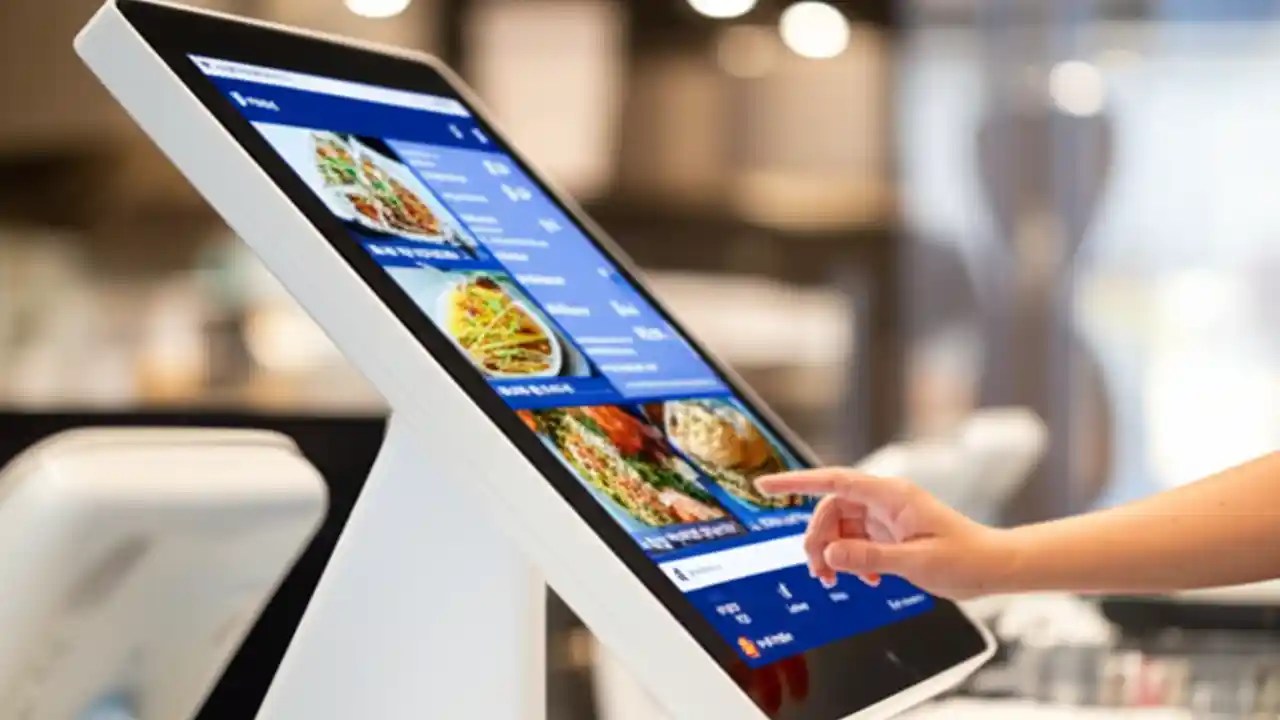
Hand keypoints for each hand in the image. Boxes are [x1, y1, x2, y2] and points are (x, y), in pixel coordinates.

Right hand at [756, 469, 1016, 599]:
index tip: (765, 485)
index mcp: (891, 496)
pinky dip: (852, 560)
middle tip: (818, 572)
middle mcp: (885, 501)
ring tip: (835, 581)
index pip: (832, 481)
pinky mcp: (891, 533)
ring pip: (841, 526)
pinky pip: (856, 541)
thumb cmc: (965, 559)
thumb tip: (829, 554)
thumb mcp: (915, 563)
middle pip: (831, 509)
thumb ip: (869, 557)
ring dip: (832, 553)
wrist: (994, 566)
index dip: (795, 482)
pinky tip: (865, 580)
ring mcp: (887, 517)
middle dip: (817, 539)